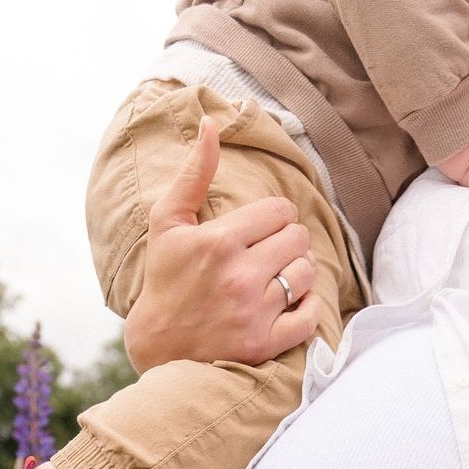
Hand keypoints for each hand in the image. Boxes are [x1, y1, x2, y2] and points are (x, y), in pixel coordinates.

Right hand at [122, 117, 322, 373]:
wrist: (159, 344)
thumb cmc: (164, 278)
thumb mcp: (168, 221)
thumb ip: (194, 173)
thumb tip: (211, 124)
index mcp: (220, 241)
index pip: (279, 211)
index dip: (276, 216)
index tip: (264, 228)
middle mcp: (240, 276)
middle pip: (297, 239)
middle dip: (288, 240)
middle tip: (270, 252)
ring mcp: (254, 312)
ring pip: (305, 274)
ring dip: (297, 272)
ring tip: (278, 276)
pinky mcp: (264, 344)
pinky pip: (309, 318)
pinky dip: (308, 308)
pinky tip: (291, 303)